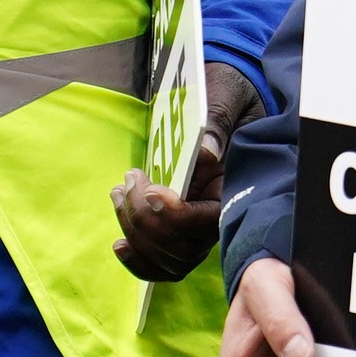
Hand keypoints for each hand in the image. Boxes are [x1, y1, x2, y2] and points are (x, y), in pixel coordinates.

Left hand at [111, 63, 261, 281]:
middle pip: (183, 246)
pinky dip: (140, 260)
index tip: (152, 189)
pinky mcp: (182, 228)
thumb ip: (217, 122)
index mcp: (238, 186)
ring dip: (135, 231)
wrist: (225, 99)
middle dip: (146, 220)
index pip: (208, 222)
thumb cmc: (228, 95)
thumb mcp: (226, 98)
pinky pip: (165, 260)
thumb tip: (205, 152)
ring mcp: (201, 226)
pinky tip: (120, 246)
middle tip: (127, 181)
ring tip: (118, 194)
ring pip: (170, 257)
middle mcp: (221, 214)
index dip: (176, 215)